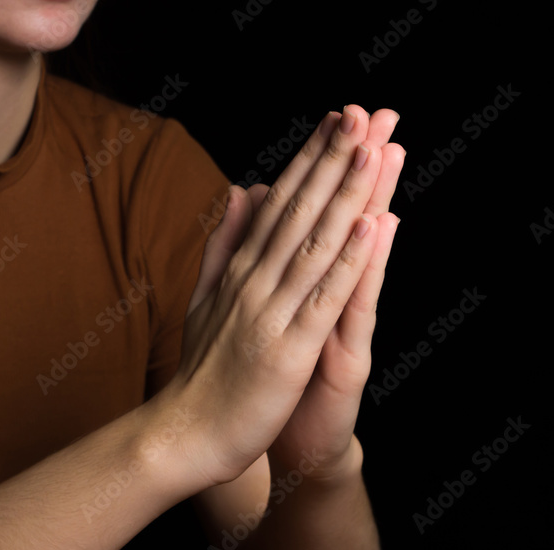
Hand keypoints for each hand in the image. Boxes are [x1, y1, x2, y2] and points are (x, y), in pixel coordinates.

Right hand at [157, 106, 394, 486]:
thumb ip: (224, 243)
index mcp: (240, 271)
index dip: (309, 159)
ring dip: (345, 193)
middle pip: (298, 210)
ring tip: (371, 147)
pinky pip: (323, 296)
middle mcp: (254, 282)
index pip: (278, 204)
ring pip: (315, 242)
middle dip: (332, 159)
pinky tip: (368, 222)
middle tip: (360, 112)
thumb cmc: (199, 372)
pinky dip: (348, 257)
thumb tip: (241, 191)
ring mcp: (270, 313)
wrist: (182, 434)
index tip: (334, 120)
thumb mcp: (205, 297)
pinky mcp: (288, 348)